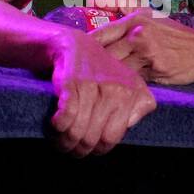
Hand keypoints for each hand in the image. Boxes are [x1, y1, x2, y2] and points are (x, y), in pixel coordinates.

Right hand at [47, 29, 156, 157]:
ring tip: (60, 139)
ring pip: (78, 131)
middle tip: (70, 147)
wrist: (74, 45)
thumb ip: (138, 105)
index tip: (88, 148)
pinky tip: (56, 124)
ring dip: (65, 140)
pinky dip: (59, 125)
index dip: (97, 149)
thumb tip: (130, 126)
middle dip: (78, 148)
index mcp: (131, 94)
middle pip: (93, 138)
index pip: (112, 138)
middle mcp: (115, 90)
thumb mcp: (127, 83)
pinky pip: (67, 116)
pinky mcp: (72, 82)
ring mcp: (93, 86)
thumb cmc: (100, 70)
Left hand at [91, 7, 193, 85]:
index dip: (86, 48)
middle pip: (106, 55)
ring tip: (100, 86)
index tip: (75, 56)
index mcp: (136, 21)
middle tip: (84, 76)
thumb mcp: (152, 18)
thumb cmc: (175, 36)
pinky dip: (127, 85)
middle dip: (95, 67)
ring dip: (110, 78)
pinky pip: (133, 81)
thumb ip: (125, 12)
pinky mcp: (156, 71)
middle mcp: (140, 35)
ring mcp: (148, 53)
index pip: (101, 35)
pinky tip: (122, 89)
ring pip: (118, 70)